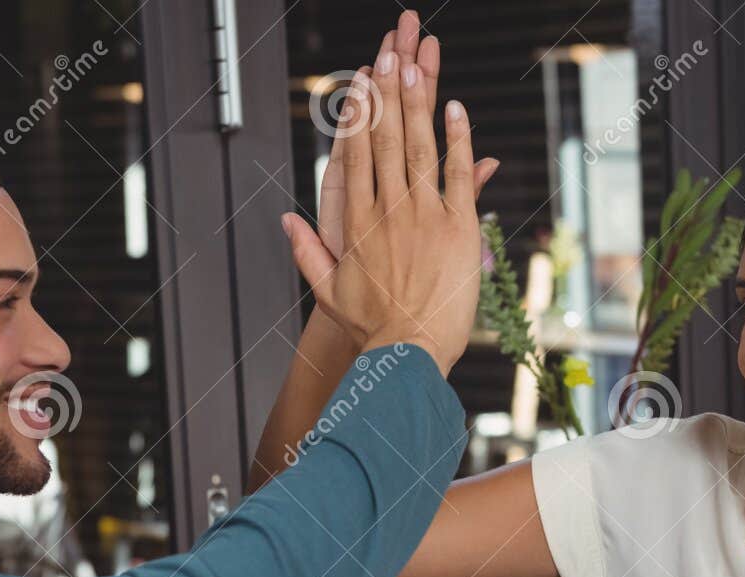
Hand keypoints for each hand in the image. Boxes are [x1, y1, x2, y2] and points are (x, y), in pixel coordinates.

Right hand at [283, 38, 483, 376]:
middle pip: (385, 141)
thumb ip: (306, 250)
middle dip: (386, 95)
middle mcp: (388, 212)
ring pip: (418, 149)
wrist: (407, 353)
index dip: (359, 116)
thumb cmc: (370, 328)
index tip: (360, 84)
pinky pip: (458, 175)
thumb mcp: (327, 290)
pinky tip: (455, 109)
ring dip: (416, 104)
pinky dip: (458, 140)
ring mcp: (424, 217)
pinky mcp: (458, 229)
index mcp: (357, 223)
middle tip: (388, 55)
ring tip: (414, 66)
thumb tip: (286, 219)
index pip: (355, 157)